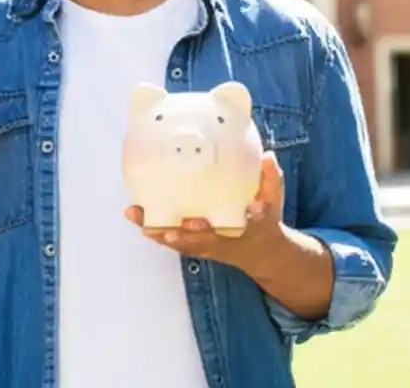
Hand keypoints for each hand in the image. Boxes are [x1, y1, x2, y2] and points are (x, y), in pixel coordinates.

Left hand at [124, 152, 286, 274]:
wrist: (261, 252)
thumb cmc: (266, 219)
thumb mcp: (274, 199)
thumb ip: (270, 179)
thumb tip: (268, 156)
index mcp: (242, 232)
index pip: (227, 233)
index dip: (210, 230)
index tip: (196, 223)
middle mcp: (220, 243)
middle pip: (195, 243)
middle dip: (177, 236)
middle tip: (160, 228)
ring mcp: (205, 246)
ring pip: (179, 243)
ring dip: (157, 232)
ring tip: (135, 215)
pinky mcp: (194, 245)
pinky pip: (172, 239)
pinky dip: (154, 229)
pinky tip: (135, 213)